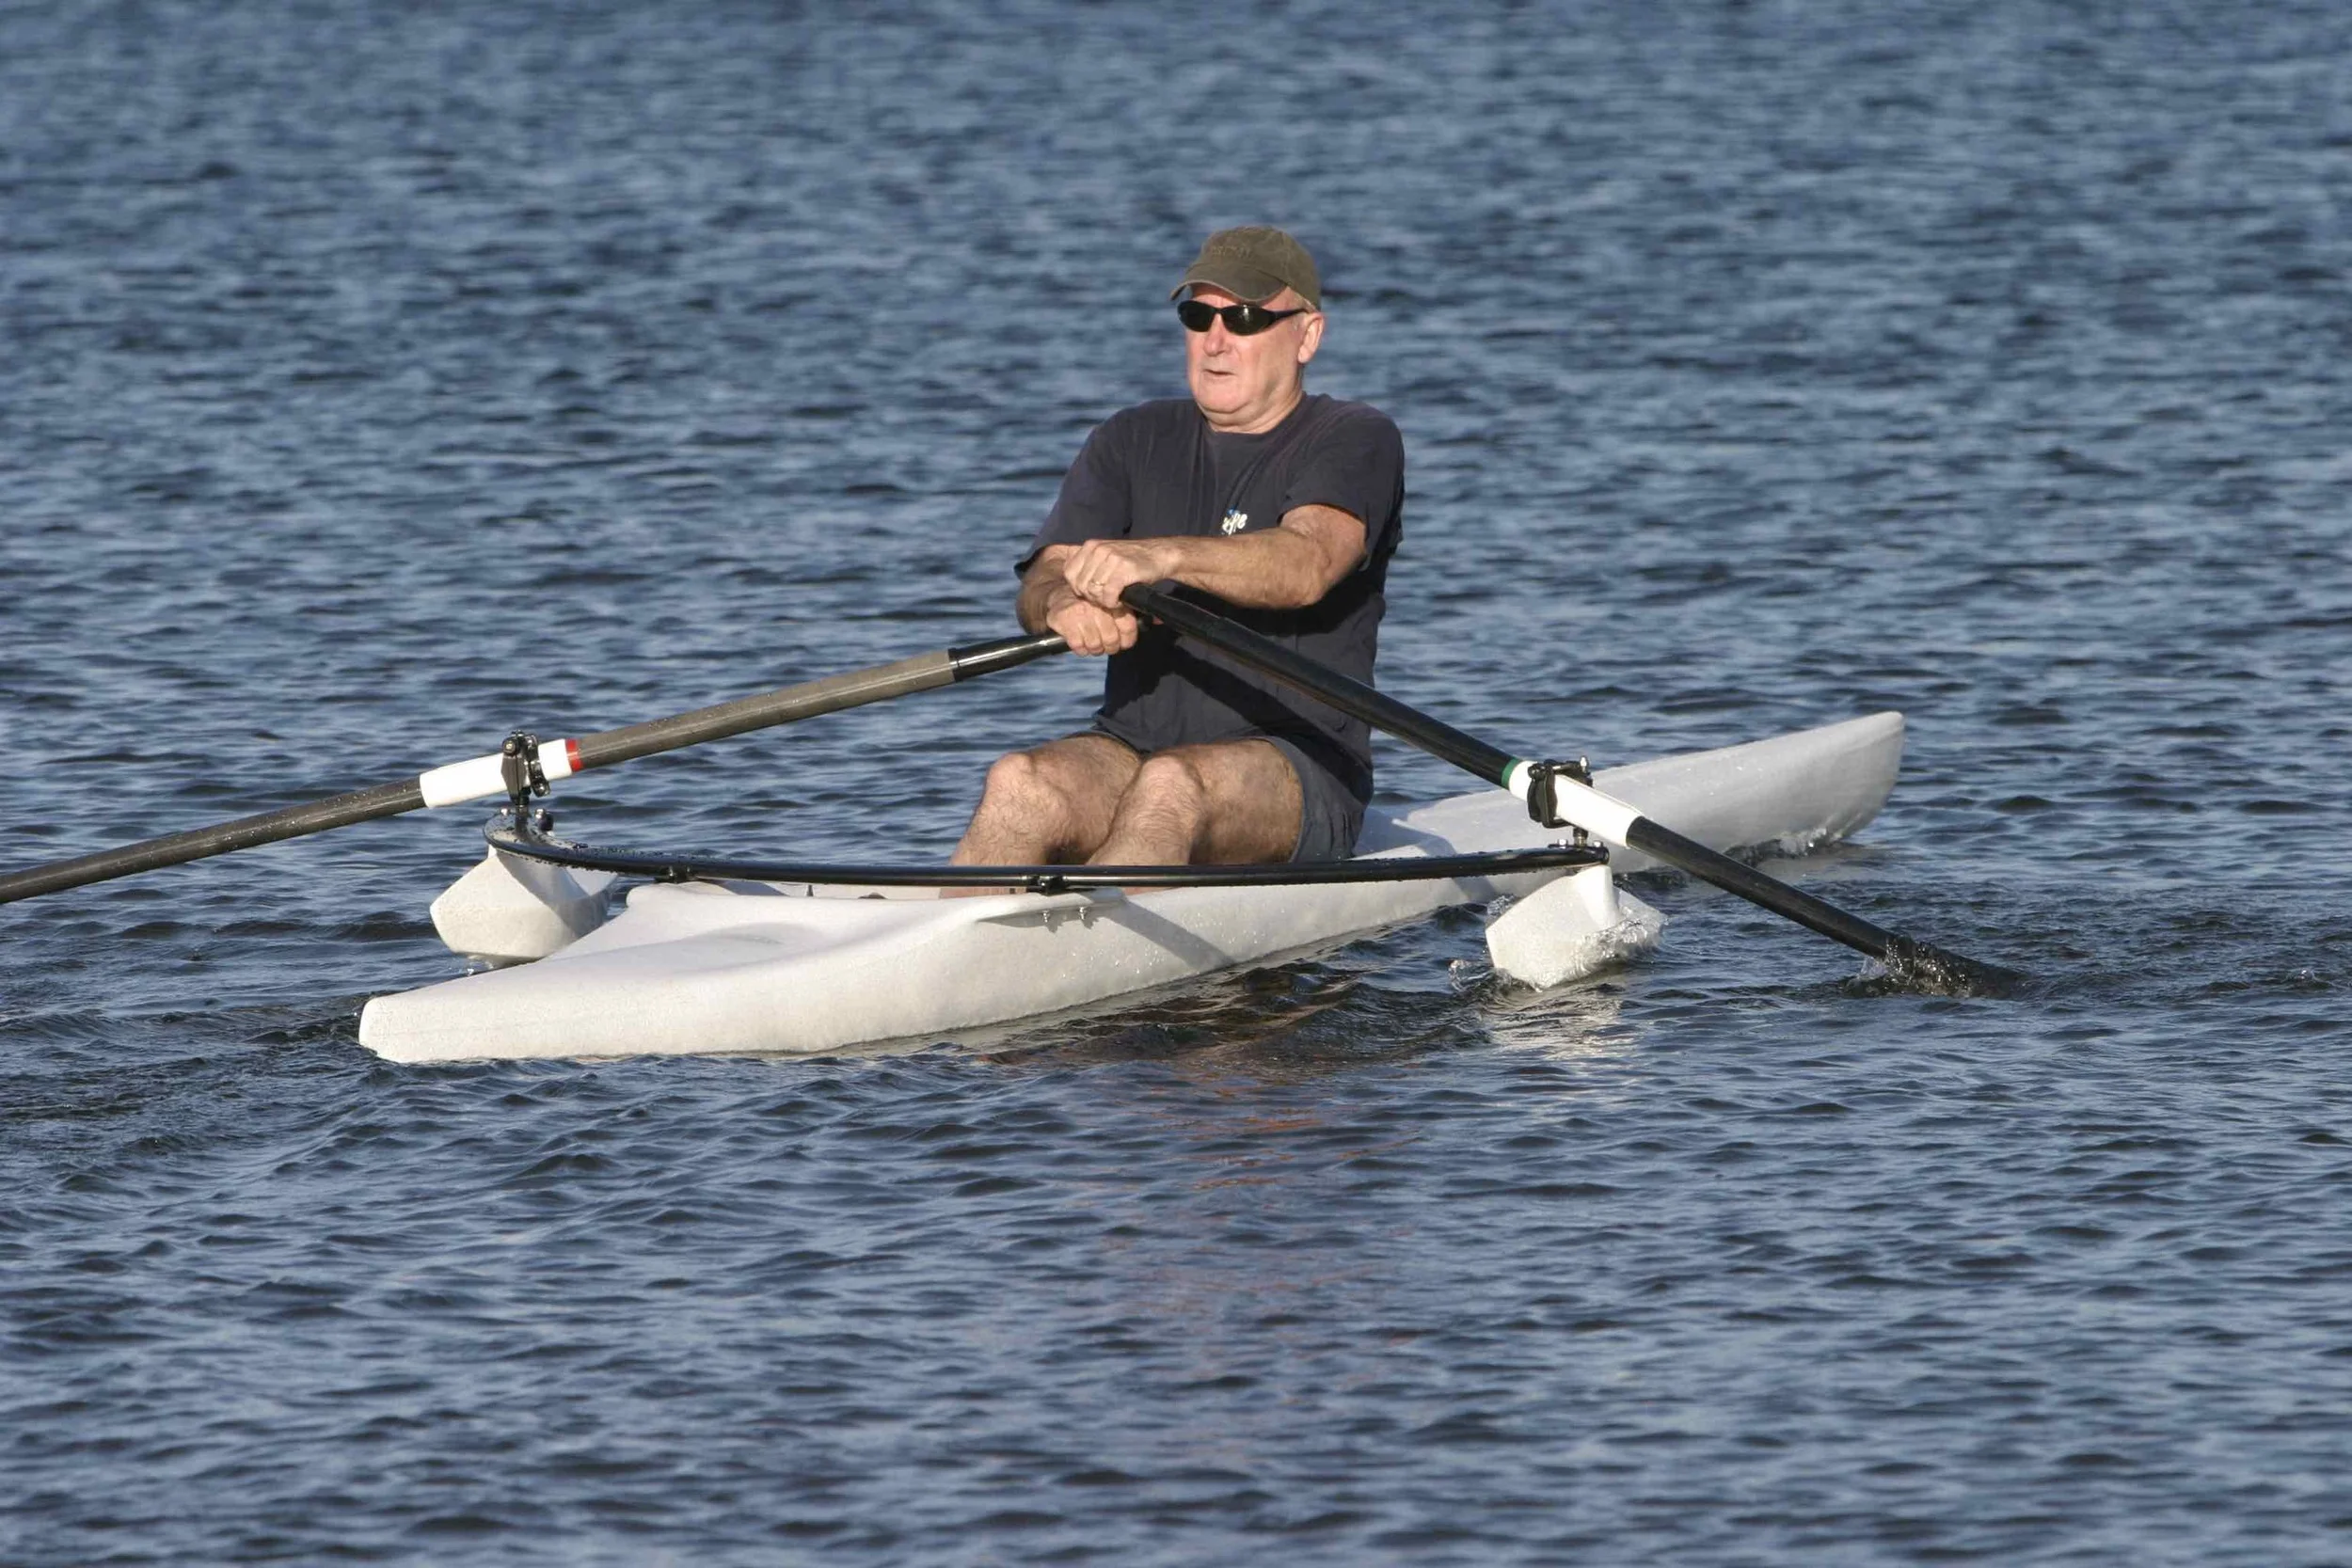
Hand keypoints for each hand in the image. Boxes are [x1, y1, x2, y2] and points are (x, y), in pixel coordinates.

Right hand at [1046, 590, 1139, 655]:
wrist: (1060, 596)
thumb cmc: (1091, 604)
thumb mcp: (1112, 603)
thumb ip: (1132, 612)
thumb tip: (1159, 620)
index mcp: (1111, 599)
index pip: (1127, 627)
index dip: (1127, 640)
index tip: (1124, 643)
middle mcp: (1096, 604)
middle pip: (1111, 639)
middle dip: (1111, 647)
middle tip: (1107, 645)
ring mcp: (1079, 612)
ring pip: (1095, 645)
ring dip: (1095, 648)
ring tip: (1093, 642)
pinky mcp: (1064, 619)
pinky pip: (1078, 646)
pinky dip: (1081, 649)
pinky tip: (1081, 641)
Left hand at [1061, 538, 1179, 612]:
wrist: (1159, 555)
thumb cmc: (1131, 560)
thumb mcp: (1105, 556)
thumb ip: (1088, 566)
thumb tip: (1072, 585)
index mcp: (1090, 546)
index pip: (1069, 573)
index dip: (1078, 588)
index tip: (1092, 592)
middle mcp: (1098, 549)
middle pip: (1081, 585)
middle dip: (1092, 597)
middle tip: (1106, 598)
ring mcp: (1111, 558)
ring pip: (1094, 591)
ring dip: (1104, 601)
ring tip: (1115, 598)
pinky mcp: (1124, 569)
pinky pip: (1108, 594)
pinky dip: (1113, 603)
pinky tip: (1121, 600)